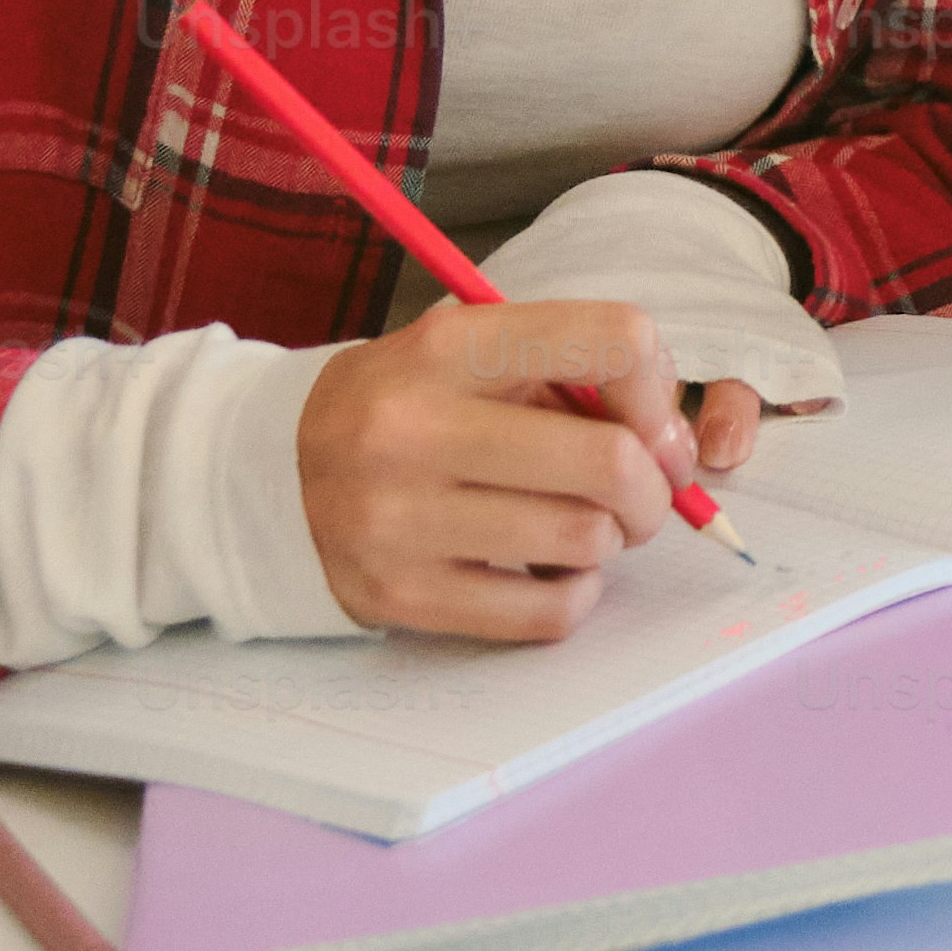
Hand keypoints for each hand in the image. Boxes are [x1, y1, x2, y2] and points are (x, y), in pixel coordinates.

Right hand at [293, 297, 722, 640]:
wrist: (278, 472)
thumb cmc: (411, 404)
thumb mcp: (474, 355)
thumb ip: (574, 377)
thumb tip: (673, 447)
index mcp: (446, 347)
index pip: (610, 337)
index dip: (657, 385)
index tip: (650, 421)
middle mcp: (414, 429)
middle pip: (607, 460)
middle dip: (654, 486)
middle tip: (642, 492)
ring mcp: (399, 520)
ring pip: (583, 539)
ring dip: (610, 539)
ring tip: (585, 525)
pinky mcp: (399, 596)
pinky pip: (544, 613)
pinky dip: (575, 594)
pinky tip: (555, 571)